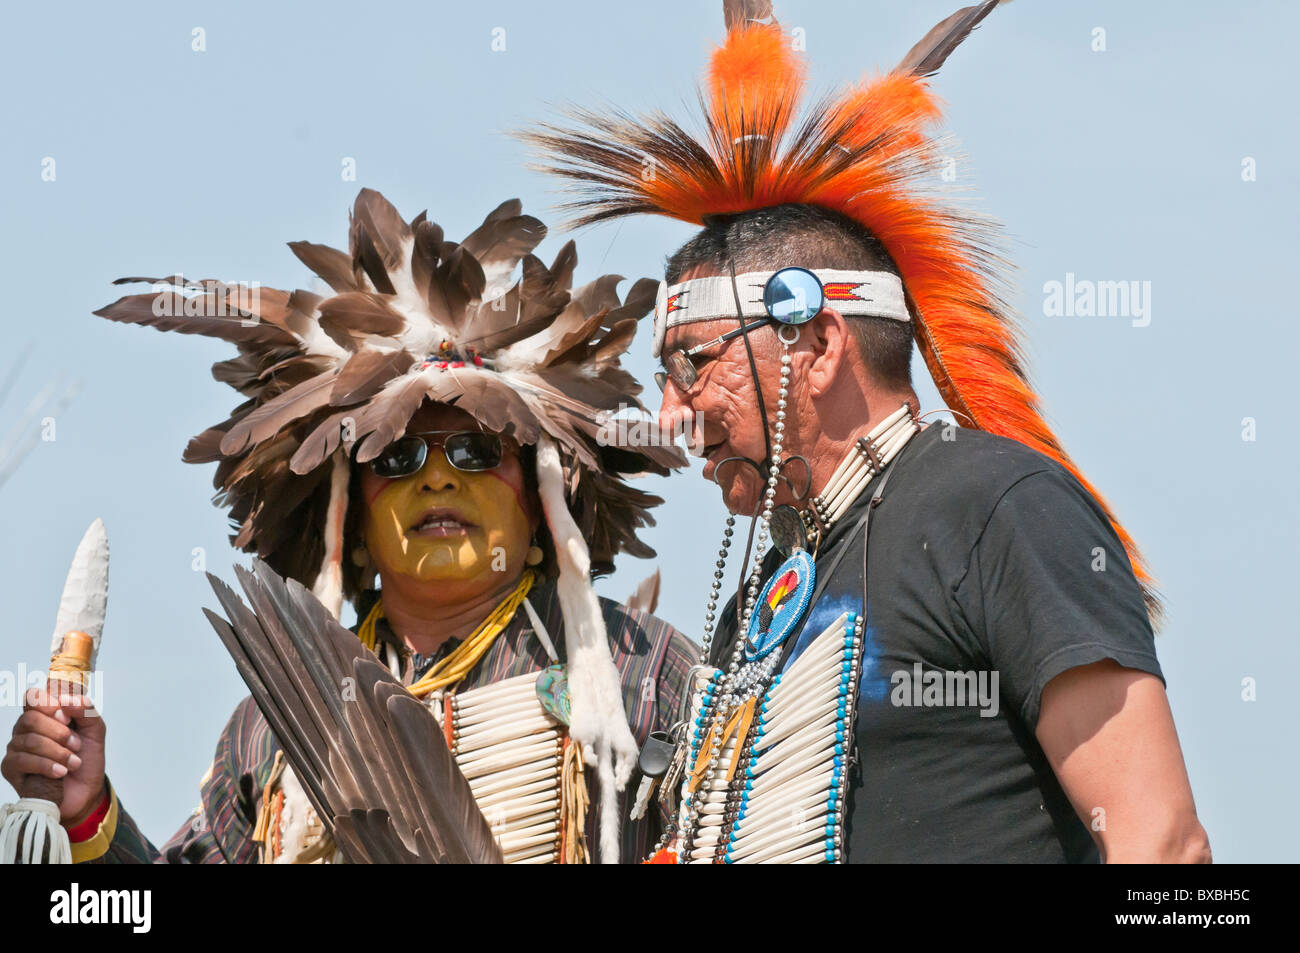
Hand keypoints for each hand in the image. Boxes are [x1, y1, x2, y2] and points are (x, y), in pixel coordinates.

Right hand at [2, 688, 106, 824]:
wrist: (86, 790)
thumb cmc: (87, 758)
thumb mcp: (95, 730)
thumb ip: (86, 710)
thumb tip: (68, 700)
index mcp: (44, 714)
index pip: (33, 697)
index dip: (49, 704)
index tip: (68, 718)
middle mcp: (26, 729)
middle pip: (30, 719)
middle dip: (59, 733)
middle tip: (76, 745)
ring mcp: (16, 748)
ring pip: (29, 740)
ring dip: (58, 752)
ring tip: (74, 762)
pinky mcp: (11, 768)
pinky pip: (22, 760)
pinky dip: (47, 765)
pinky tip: (60, 772)